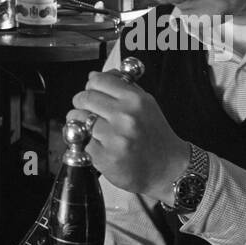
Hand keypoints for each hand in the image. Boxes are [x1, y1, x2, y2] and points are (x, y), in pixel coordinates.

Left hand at [66, 72, 190, 201]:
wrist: (166, 168)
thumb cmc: (155, 136)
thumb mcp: (146, 105)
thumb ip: (121, 88)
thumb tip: (94, 76)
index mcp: (135, 100)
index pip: (98, 81)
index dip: (91, 86)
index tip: (91, 92)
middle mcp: (125, 116)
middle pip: (84, 98)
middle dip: (81, 103)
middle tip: (87, 110)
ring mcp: (114, 137)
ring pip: (79, 119)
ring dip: (81, 123)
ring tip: (93, 128)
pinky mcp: (103, 156)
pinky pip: (81, 142)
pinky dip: (86, 143)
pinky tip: (100, 145)